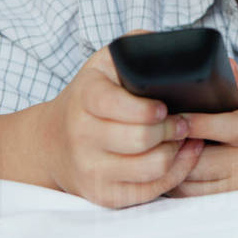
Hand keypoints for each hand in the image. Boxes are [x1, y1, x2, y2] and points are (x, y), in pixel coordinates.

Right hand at [40, 30, 205, 208]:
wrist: (53, 141)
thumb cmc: (90, 97)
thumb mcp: (104, 63)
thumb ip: (135, 45)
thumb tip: (167, 43)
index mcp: (85, 96)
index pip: (116, 104)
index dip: (147, 109)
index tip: (163, 106)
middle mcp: (82, 134)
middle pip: (142, 138)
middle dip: (172, 128)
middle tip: (183, 120)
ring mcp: (90, 168)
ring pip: (152, 167)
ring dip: (176, 151)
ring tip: (182, 137)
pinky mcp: (103, 194)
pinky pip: (150, 190)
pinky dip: (174, 172)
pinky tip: (180, 155)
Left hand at [165, 59, 237, 197]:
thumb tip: (226, 65)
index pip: (224, 127)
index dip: (196, 122)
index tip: (174, 115)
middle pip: (198, 160)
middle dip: (172, 147)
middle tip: (154, 133)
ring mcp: (237, 187)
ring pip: (191, 184)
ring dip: (170, 168)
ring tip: (159, 151)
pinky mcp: (231, 202)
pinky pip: (195, 199)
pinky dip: (179, 186)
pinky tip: (171, 170)